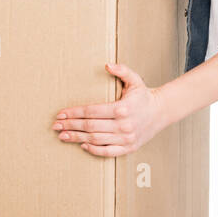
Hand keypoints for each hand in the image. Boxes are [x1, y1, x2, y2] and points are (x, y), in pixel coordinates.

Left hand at [53, 63, 167, 156]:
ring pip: (96, 140)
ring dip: (77, 138)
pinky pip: (108, 152)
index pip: (91, 112)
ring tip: (62, 136)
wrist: (161, 111)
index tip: (61, 113)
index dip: (74, 113)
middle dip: (70, 126)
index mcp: (122, 108)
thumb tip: (107, 65)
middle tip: (55, 126)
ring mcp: (126, 138)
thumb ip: (121, 70)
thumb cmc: (143, 95)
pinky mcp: (129, 148)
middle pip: (90, 127)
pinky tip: (82, 145)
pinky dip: (94, 150)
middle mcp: (123, 125)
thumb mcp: (134, 79)